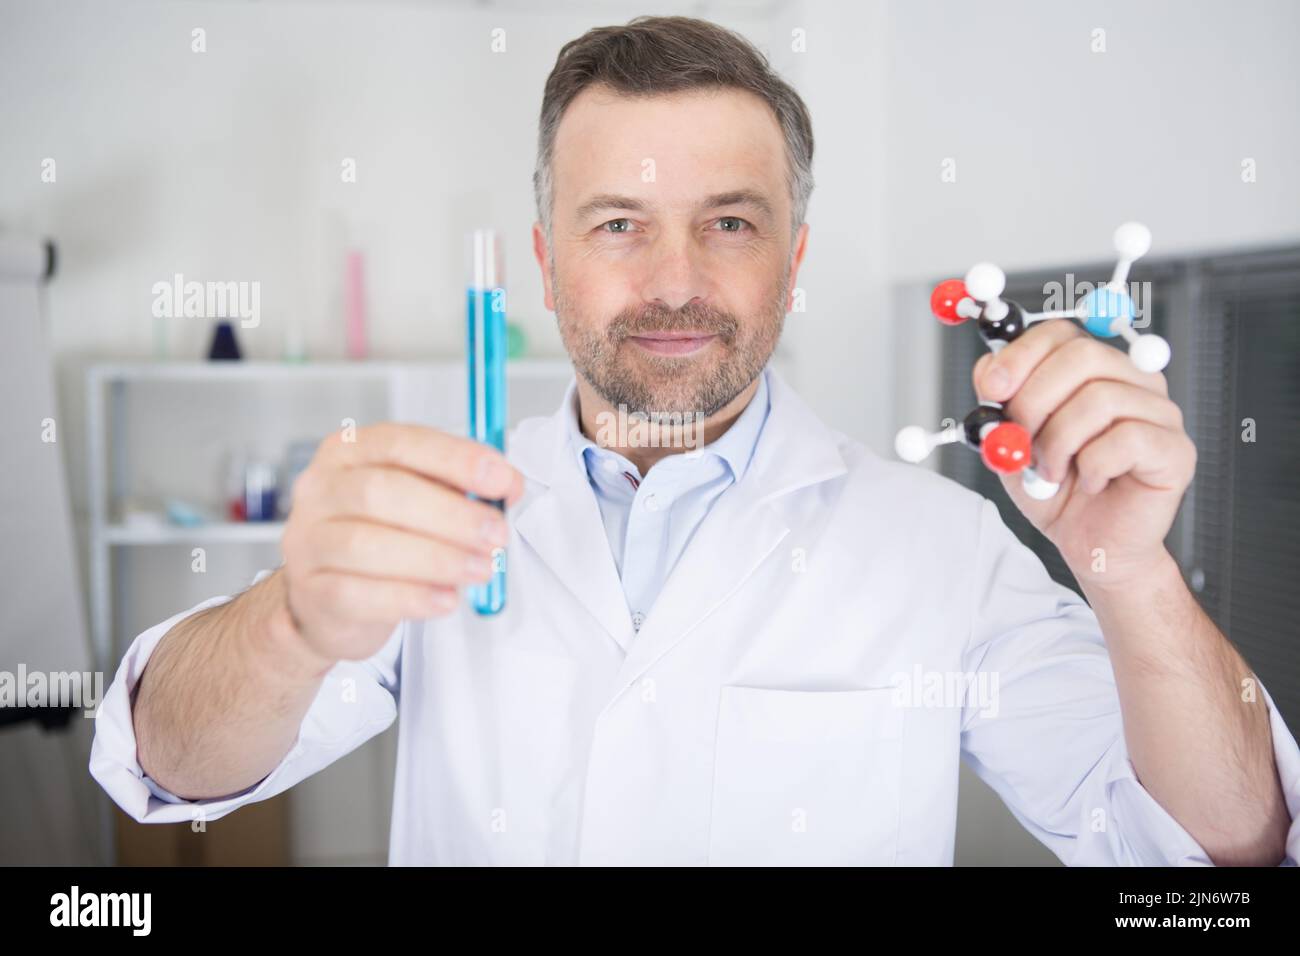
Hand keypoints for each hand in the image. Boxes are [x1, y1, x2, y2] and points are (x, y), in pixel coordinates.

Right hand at [280, 423, 523, 663]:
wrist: (328, 599)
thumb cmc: (382, 536)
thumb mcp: (416, 499)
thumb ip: (455, 487)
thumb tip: (507, 486)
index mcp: (349, 452)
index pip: (401, 442)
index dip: (457, 459)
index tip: (504, 480)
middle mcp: (321, 489)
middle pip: (382, 491)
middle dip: (451, 514)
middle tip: (497, 535)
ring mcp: (309, 541)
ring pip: (367, 545)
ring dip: (437, 558)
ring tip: (481, 569)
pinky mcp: (313, 591)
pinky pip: (360, 594)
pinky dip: (411, 597)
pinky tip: (446, 599)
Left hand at [972, 320, 1196, 588]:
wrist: (1089, 543)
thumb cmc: (1057, 490)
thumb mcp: (1011, 441)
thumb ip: (998, 403)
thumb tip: (987, 371)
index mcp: (1093, 370)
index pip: (1061, 333)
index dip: (1021, 354)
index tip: (992, 387)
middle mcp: (1132, 382)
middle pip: (1083, 356)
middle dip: (1035, 400)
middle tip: (1021, 438)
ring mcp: (1159, 413)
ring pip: (1100, 399)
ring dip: (1059, 442)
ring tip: (1051, 471)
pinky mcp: (1175, 449)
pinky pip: (1126, 440)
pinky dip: (1093, 467)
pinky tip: (1090, 483)